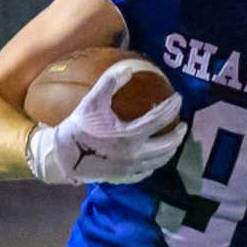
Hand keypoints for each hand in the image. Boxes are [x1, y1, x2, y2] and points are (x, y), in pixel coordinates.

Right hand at [26, 59, 184, 185]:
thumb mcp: (92, 101)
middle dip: (178, 134)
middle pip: (167, 145)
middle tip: (183, 125)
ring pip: (160, 161)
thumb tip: (128, 68)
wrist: (63, 156)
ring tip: (174, 141)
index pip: (159, 118)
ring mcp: (131, 168)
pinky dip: (155, 163)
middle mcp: (135, 154)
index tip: (179, 99)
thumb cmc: (79, 127)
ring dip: (170, 150)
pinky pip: (147, 171)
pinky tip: (155, 158)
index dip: (171, 107)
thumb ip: (110, 83)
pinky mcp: (125, 178)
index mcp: (130, 135)